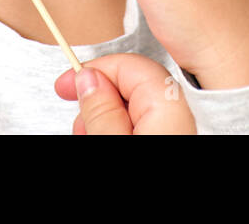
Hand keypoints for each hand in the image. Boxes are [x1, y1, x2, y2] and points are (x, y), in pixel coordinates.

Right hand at [54, 55, 195, 133]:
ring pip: (140, 108)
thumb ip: (102, 110)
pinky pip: (151, 124)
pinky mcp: (177, 135)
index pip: (129, 65)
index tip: (65, 85)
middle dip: (99, 98)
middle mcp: (183, 113)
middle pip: (134, 86)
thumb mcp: (112, 140)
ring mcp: (183, 127)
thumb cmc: (145, 184)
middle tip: (79, 120)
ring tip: (89, 134)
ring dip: (109, 117)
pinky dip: (126, 128)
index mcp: (170, 104)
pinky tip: (110, 136)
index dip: (93, 71)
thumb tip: (87, 79)